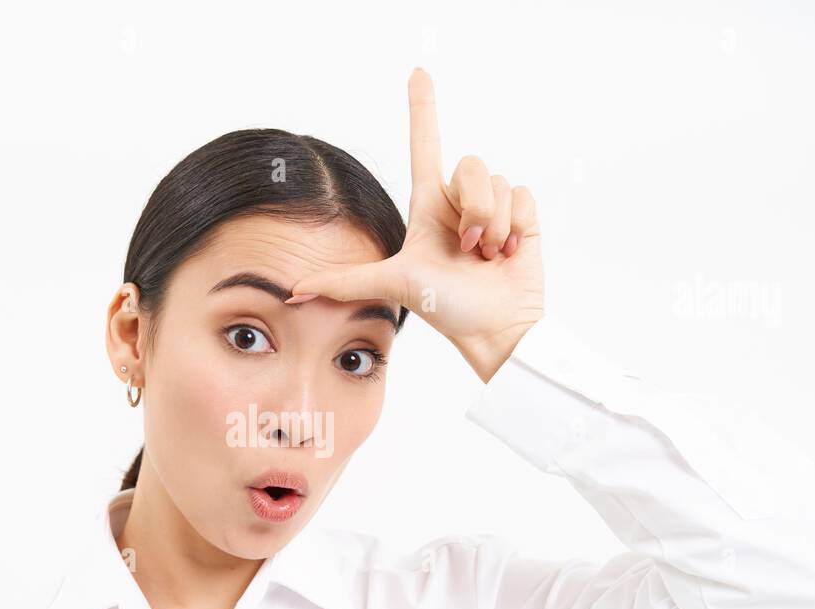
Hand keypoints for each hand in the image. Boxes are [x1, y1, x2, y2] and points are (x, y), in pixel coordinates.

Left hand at [286, 68, 544, 380]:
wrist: (496, 329)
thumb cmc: (447, 309)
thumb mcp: (392, 284)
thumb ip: (344, 282)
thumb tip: (292, 292)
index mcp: (428, 207)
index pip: (425, 146)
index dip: (423, 109)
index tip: (418, 72)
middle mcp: (458, 203)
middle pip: (469, 166)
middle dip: (470, 210)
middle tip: (466, 249)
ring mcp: (492, 210)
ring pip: (496, 182)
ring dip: (493, 225)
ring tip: (487, 256)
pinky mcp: (522, 217)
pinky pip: (521, 195)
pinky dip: (516, 228)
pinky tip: (509, 254)